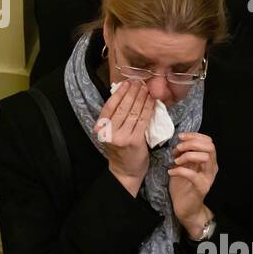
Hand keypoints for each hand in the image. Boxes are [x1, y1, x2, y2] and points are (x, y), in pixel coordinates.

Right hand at [98, 80, 153, 195]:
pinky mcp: (134, 141)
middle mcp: (108, 132)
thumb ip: (115, 118)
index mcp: (100, 128)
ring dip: (142, 98)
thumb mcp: (111, 133)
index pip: (110, 106)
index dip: (120, 92)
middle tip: (140, 82)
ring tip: (147, 89)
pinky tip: (152, 101)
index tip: (128, 83)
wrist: (125, 171)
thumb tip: (126, 95)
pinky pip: (143, 120)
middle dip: (133, 92)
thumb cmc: (120, 150)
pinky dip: (148, 108)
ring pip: (134, 111)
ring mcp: (121, 137)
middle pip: (123, 107)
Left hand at [168, 132, 217, 233]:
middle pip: (209, 147)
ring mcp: (208, 178)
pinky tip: (171, 172)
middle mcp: (211, 168)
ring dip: (187, 155)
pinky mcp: (201, 188)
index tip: (180, 137)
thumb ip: (184, 154)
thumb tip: (178, 143)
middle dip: (191, 143)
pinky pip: (193, 175)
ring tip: (175, 161)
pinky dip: (180, 170)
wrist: (186, 208)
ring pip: (205, 158)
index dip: (194, 135)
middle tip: (177, 149)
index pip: (208, 141)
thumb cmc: (183, 186)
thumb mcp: (184, 166)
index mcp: (209, 161)